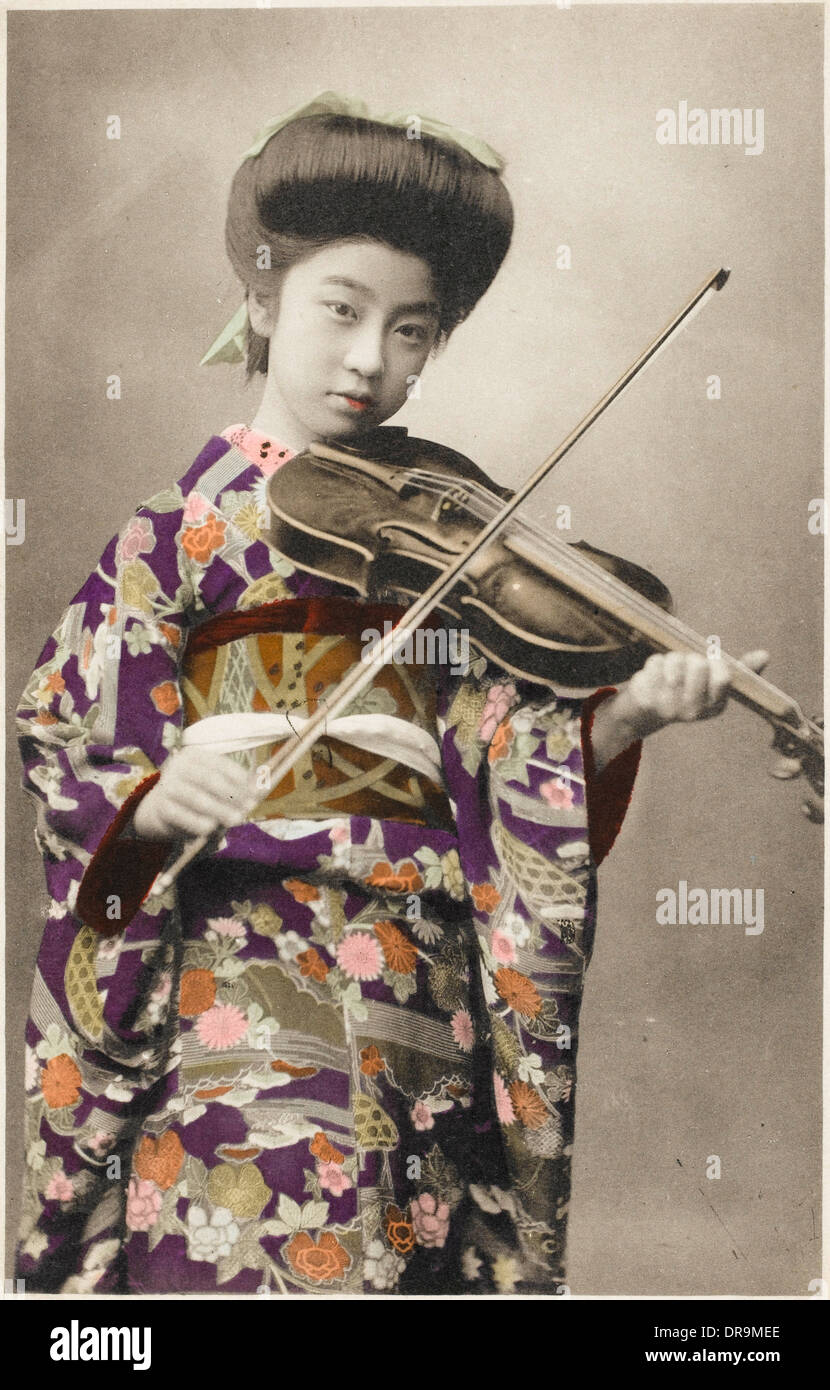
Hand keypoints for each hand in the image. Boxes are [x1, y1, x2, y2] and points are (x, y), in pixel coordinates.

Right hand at [132, 746, 251, 840]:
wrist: (162, 809)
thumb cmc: (197, 794)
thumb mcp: (213, 785)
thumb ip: (235, 786)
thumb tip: (260, 788)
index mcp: (193, 755)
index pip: (220, 764)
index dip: (240, 779)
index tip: (255, 793)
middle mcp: (178, 766)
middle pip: (210, 780)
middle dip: (233, 795)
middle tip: (249, 808)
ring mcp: (167, 786)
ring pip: (198, 799)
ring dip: (221, 810)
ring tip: (237, 819)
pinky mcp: (162, 807)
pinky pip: (185, 816)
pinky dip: (200, 823)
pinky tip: (213, 828)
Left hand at [590, 648, 769, 772]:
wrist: (646, 710)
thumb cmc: (687, 688)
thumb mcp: (714, 680)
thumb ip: (740, 669)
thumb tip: (766, 655)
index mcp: (715, 707)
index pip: (723, 676)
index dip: (715, 663)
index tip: (708, 665)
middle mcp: (694, 712)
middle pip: (699, 664)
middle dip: (692, 657)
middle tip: (685, 666)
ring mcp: (670, 707)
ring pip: (676, 660)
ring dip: (672, 658)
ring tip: (670, 669)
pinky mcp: (648, 699)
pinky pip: (656, 662)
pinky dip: (655, 661)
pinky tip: (654, 674)